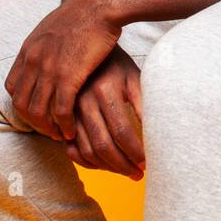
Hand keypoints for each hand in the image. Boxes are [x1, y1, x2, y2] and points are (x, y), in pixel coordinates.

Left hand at [4, 0, 123, 141]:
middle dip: (33, 123)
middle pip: (21, 104)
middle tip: (48, 131)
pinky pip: (61, 110)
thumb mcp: (54, 25)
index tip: (37, 111)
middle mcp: (33, 62)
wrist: (99, 3)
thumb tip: (52, 49)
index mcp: (28, 49)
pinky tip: (72, 130)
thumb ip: (47, 42)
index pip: (12, 86)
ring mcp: (49, 70)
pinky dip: (64, 124)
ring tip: (60, 135)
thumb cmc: (85, 11)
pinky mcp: (69, 76)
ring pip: (38, 111)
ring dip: (48, 128)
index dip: (22, 103)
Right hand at [63, 44, 145, 179]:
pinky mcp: (62, 117)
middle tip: (137, 174)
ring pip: (86, 150)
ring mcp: (70, 111)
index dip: (135, 151)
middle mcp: (84, 102)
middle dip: (122, 165)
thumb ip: (143, 102)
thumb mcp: (133, 76)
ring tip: (124, 172)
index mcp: (106, 91)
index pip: (122, 131)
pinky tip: (103, 164)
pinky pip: (71, 148)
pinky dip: (86, 161)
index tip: (147, 163)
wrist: (83, 46)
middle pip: (102, 145)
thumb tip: (158, 130)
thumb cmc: (115, 63)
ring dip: (106, 167)